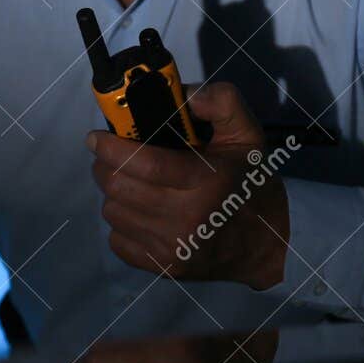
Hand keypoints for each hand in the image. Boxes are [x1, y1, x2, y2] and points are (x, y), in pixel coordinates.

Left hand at [87, 82, 290, 289]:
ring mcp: (174, 248)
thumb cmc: (250, 184)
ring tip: (130, 184)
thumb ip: (221, 102)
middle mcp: (187, 218)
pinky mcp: (165, 268)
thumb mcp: (247, 135)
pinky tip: (139, 213)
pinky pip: (118, 242)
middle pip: (120, 187)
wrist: (268, 244)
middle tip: (110, 156)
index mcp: (206, 181)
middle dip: (106, 166)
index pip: (143, 164)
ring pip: (114, 213)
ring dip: (114, 194)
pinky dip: (121, 224)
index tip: (95, 137)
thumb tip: (182, 94)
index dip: (111, 147)